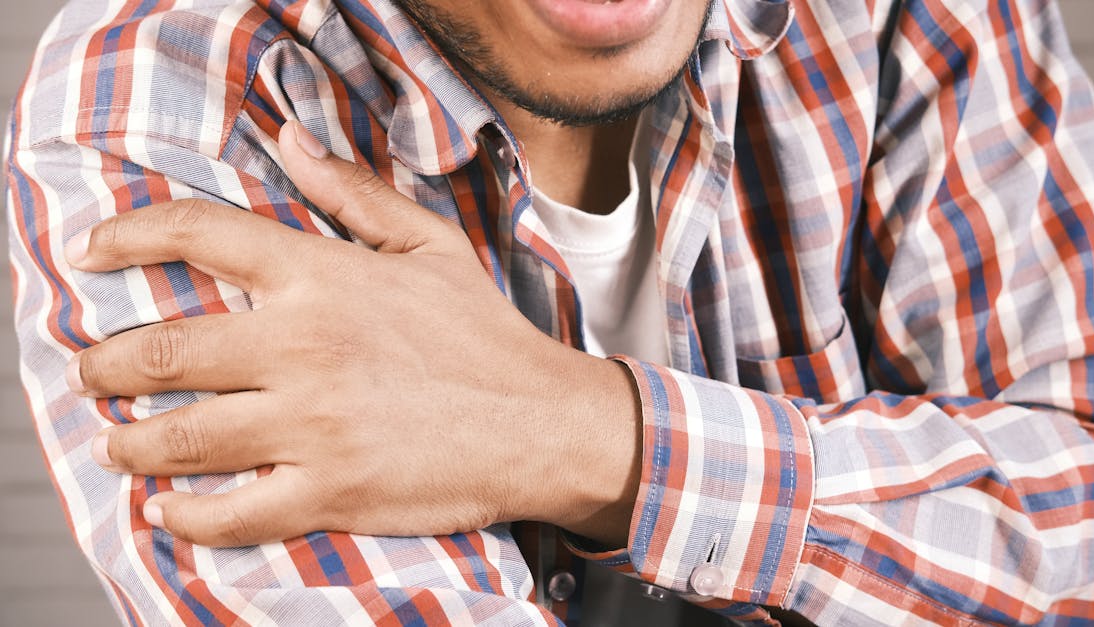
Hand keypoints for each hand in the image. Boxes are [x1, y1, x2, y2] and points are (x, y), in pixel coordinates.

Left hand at [66, 120, 640, 546]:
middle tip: (90, 373)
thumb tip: (290, 139)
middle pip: (163, 350)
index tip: (92, 252)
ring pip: (180, 435)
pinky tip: (168, 510)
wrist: (544, 423)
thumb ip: (352, 193)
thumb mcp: (430, 245)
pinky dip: (183, 516)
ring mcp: (314, 424)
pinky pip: (229, 511)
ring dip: (130, 441)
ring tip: (118, 441)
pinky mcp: (330, 491)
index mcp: (326, 277)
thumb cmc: (487, 337)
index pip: (200, 234)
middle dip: (105, 365)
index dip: (129, 235)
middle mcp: (306, 345)